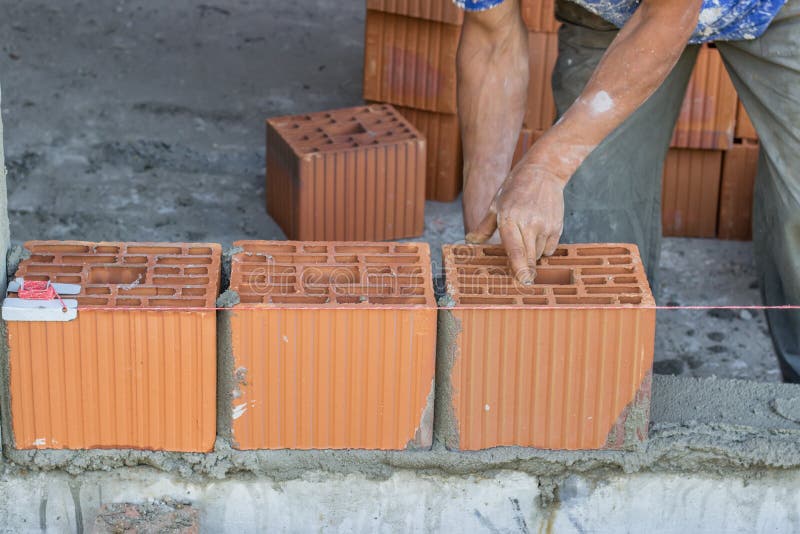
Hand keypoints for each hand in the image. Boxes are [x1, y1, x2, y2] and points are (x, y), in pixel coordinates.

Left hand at [466, 164, 565, 284]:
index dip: (519, 270)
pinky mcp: (557, 226)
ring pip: (539, 255)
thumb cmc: (515, 188)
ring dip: (532, 254)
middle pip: (529, 259)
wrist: (543, 172)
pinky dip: (543, 247)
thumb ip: (484, 227)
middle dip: (524, 268)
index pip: (516, 251)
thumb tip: (470, 241)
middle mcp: (529, 224)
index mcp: (510, 220)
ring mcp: (545, 226)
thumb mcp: (496, 204)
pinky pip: (550, 248)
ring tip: (527, 237)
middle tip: (521, 274)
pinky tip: (538, 233)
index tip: (522, 282)